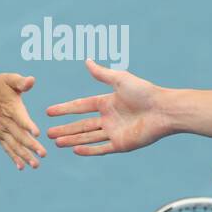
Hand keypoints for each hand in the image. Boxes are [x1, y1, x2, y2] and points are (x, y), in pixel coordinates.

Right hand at [0, 72, 46, 169]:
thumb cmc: (1, 85)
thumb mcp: (10, 79)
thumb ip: (21, 82)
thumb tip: (31, 80)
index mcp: (10, 108)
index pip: (20, 118)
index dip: (28, 125)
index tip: (38, 134)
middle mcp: (5, 121)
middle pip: (19, 135)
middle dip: (31, 146)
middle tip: (43, 154)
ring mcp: (1, 130)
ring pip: (14, 145)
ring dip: (24, 155)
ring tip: (35, 165)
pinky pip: (6, 147)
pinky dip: (13, 157)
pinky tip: (21, 167)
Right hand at [45, 59, 171, 155]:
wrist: (164, 110)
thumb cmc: (145, 92)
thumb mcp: (120, 80)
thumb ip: (102, 73)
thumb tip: (87, 60)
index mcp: (107, 102)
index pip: (81, 106)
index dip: (65, 108)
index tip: (49, 111)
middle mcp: (109, 118)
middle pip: (82, 125)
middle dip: (65, 128)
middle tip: (47, 133)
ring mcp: (114, 132)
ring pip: (88, 137)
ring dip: (71, 139)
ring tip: (56, 143)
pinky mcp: (122, 144)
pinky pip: (101, 148)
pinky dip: (88, 150)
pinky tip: (74, 150)